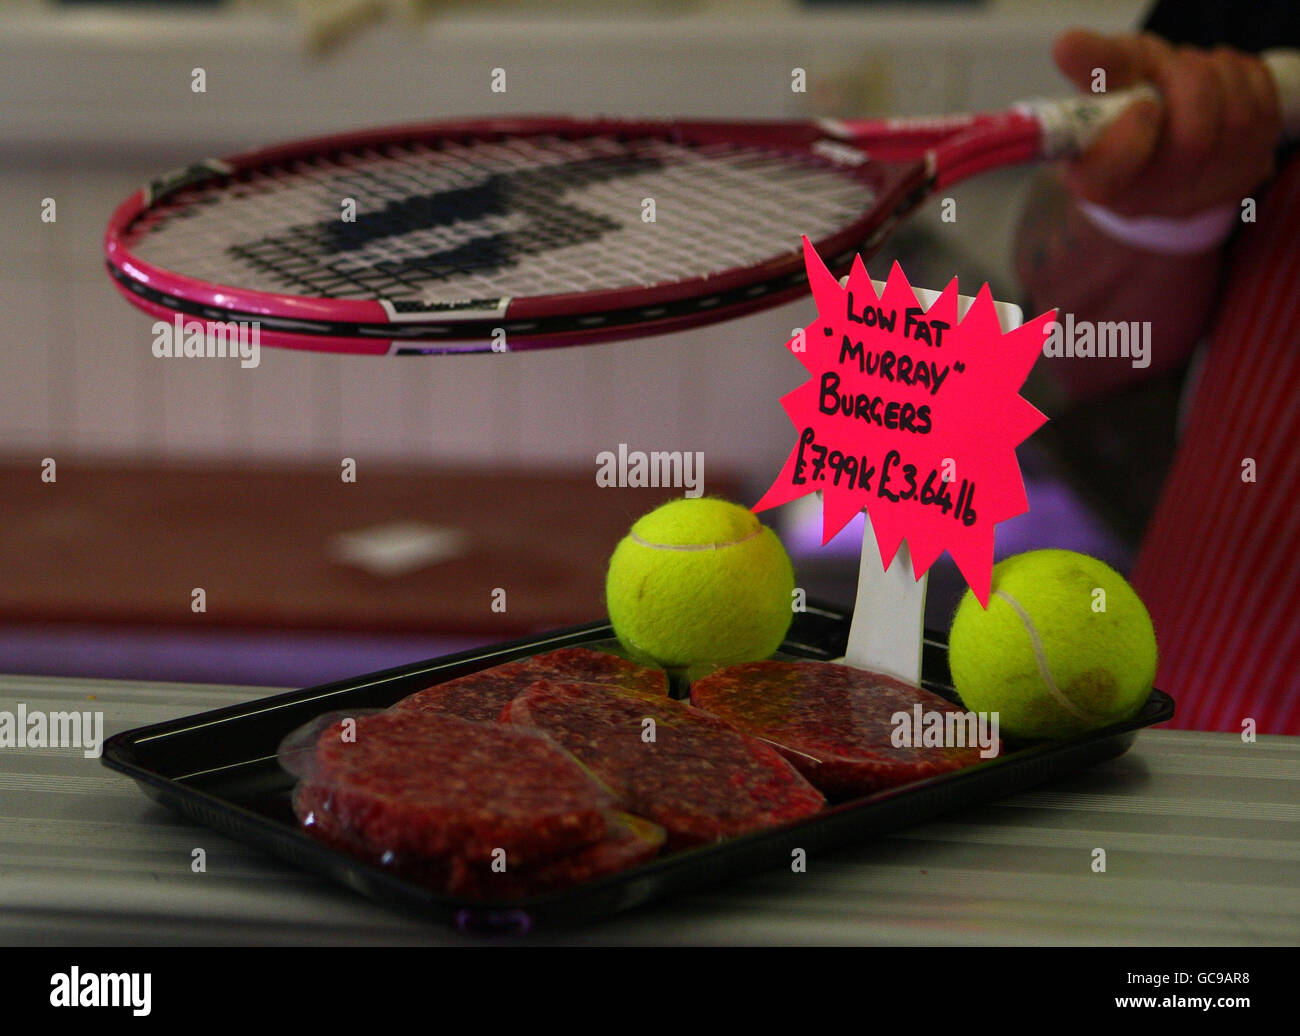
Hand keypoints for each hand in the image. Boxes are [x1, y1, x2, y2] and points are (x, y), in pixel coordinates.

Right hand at [1052, 29, 1279, 216]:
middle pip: (1192, 141)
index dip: (1130, 138)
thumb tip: (1067, 44)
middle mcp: (1150, 199)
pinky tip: (1220, 82)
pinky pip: (1263, 107)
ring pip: (1237, 119)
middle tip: (1174, 65)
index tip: (1142, 107)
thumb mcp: (1103, 84)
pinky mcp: (1248, 169)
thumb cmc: (1127, 106)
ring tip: (1194, 71)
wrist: (1163, 139)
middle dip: (1189, 81)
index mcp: (1098, 182)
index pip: (1110, 173)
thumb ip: (1091, 68)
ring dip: (1218, 73)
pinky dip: (1243, 79)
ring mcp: (1204, 190)